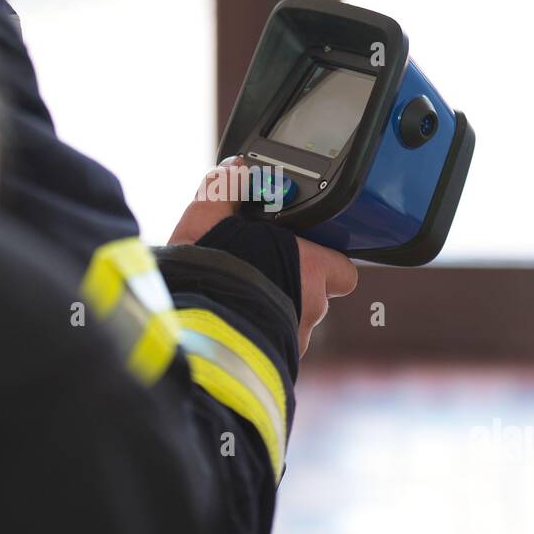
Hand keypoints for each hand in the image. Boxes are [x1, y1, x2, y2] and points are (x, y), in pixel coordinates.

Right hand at [168, 159, 357, 355]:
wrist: (192, 334)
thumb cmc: (210, 272)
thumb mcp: (208, 215)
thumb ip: (228, 187)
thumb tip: (237, 166)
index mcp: (311, 271)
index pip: (342, 269)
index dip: (325, 262)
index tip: (302, 253)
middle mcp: (311, 310)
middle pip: (314, 298)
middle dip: (291, 287)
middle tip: (259, 274)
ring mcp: (294, 343)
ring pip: (293, 325)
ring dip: (274, 313)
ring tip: (240, 302)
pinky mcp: (273, 366)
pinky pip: (273, 348)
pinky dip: (258, 339)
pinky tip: (231, 328)